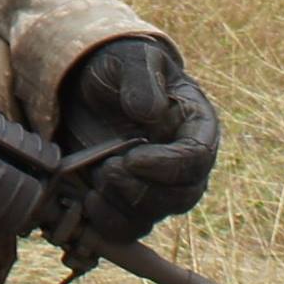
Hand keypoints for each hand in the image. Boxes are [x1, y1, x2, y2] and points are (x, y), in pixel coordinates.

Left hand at [58, 38, 219, 244]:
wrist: (86, 82)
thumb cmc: (116, 65)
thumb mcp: (128, 57)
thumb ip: (141, 78)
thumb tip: (150, 113)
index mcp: (194, 125)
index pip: (197, 157)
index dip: (168, 166)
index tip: (133, 158)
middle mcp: (183, 162)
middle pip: (180, 196)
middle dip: (142, 190)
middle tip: (108, 170)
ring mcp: (157, 184)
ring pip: (153, 215)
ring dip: (122, 206)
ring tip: (96, 177)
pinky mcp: (128, 199)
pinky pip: (127, 226)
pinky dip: (107, 221)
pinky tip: (88, 201)